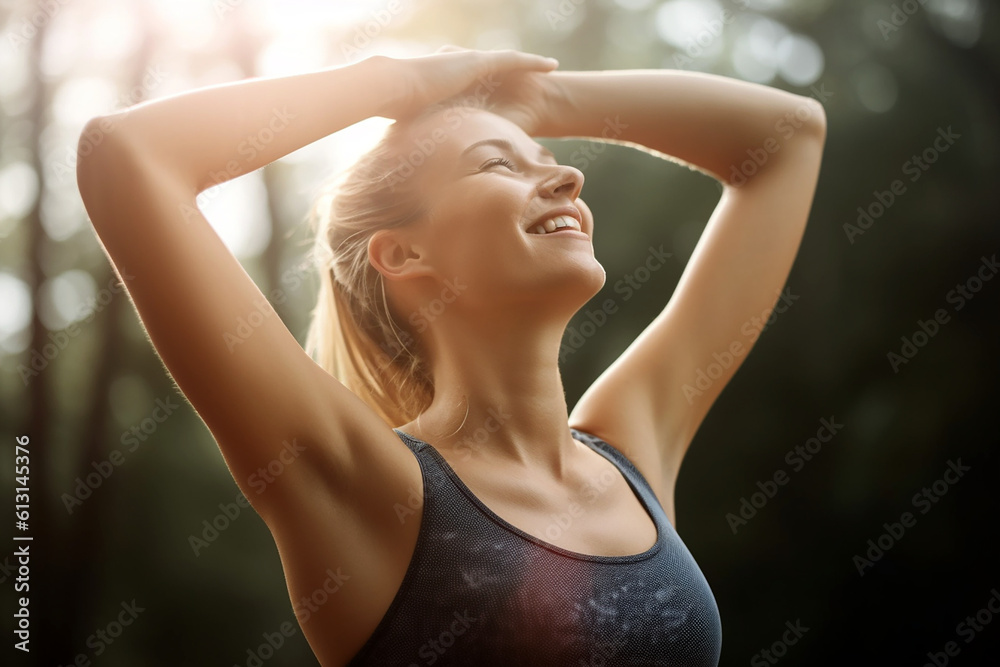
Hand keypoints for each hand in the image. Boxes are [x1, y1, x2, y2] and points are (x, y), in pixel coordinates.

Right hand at [379, 46, 559, 131]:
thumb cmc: (400, 115)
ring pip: (509, 62)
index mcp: (451, 82)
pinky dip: (531, 62)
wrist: (394, 90)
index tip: (507, 98)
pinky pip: (512, 61)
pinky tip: (551, 66)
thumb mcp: (423, 129)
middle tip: (537, 82)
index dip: (494, 90)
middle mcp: (461, 68)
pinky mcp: (475, 62)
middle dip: (518, 74)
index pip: (479, 85)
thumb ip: (433, 140)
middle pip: (497, 71)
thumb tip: (430, 167)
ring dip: (530, 65)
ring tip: (551, 68)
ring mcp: (468, 62)